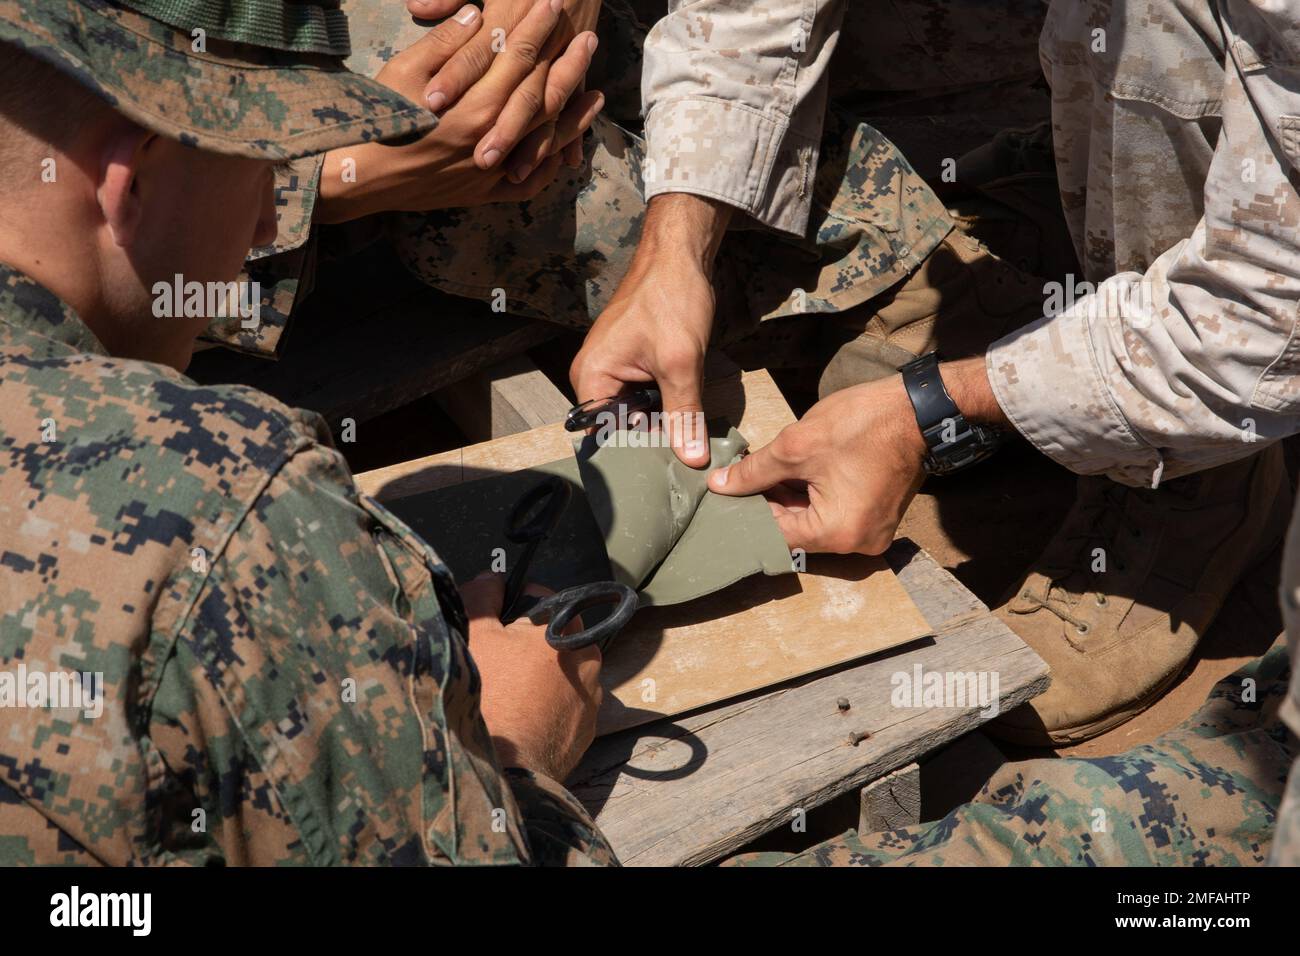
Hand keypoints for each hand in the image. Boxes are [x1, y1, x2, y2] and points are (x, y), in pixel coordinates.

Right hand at [316, 2, 601, 221]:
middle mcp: (494, 139)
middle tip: (590, 39)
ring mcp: (494, 170)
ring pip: (548, 142)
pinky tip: (568, 153)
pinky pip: (530, 183)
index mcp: (476, 105)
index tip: (555, 3)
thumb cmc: (378, 117)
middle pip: (544, 97)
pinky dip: (552, 167)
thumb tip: (479, 14)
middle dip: (570, 65)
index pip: (519, 58)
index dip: (539, 28)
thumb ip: (446, 42)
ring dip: (576, 117)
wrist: (360, 177)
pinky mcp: (487, 192)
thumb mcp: (404, 70)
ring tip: (598, 96)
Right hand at [461, 572, 601, 782]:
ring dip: (543, 672)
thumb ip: (483, 597)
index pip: (542, 597)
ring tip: (511, 691)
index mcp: (567, 630)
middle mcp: (590, 659)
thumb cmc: (490, 696)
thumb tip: (492, 578)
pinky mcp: (588, 727)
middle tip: (500, 659)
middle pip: (557, 634)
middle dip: (531, 640)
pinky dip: (550, 701)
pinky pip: (568, 701)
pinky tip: (524, 714)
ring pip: (564, 669)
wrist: (508, 769)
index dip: (513, 604)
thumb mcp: (475, 636)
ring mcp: (593, 696)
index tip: (495, 621)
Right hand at [569, 194, 731, 466]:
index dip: (634, 455)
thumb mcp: (680, 362)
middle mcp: (593, 377)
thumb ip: (683, 414)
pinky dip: (665, 409)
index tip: (664, 476)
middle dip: (650, 444)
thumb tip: (691, 459)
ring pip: (635, 415)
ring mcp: (613, 370)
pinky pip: (644, 399)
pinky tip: (686, 421)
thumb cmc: (670, 299)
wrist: (679, 255)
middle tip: (683, 466)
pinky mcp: (633, 364)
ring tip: (688, 449)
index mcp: (590, 378)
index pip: (603, 436)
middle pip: (619, 428)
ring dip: (660, 427)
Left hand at [707, 358, 1005, 553]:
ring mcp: (871, 533)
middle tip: (740, 479)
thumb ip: (754, 472)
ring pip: (815, 521)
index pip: (778, 533)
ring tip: (766, 471)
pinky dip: (814, 496)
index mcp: (838, 533)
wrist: (918, 408)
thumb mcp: (796, 446)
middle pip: (797, 531)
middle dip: (770, 503)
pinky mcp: (878, 517)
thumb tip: (719, 486)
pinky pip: (835, 514)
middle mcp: (858, 544)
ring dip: (791, 498)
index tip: (725, 495)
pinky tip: (795, 472)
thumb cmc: (860, 425)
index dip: (748, 511)